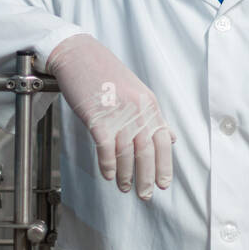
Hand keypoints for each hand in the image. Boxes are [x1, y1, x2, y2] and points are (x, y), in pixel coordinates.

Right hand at [45, 34, 174, 199]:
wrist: (79, 54)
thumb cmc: (105, 73)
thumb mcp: (137, 91)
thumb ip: (152, 116)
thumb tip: (169, 136)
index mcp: (149, 104)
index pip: (163, 141)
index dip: (164, 165)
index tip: (162, 184)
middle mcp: (137, 110)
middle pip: (146, 151)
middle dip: (147, 177)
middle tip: (144, 195)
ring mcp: (118, 113)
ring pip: (127, 153)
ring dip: (127, 175)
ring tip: (125, 188)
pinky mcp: (98, 117)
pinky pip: (106, 148)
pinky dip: (108, 165)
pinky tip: (108, 175)